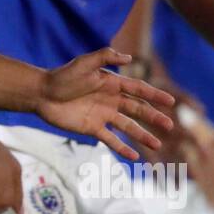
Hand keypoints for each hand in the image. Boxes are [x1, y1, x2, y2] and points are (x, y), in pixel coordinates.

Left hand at [35, 48, 175, 159]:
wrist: (41, 93)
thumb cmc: (62, 76)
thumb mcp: (84, 62)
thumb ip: (105, 57)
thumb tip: (129, 57)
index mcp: (112, 83)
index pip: (138, 90)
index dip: (155, 95)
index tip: (171, 102)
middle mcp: (111, 100)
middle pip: (137, 110)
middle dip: (154, 118)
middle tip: (170, 126)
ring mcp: (103, 115)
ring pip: (128, 127)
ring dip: (143, 136)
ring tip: (157, 146)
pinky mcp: (92, 128)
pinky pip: (111, 139)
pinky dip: (122, 148)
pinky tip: (135, 156)